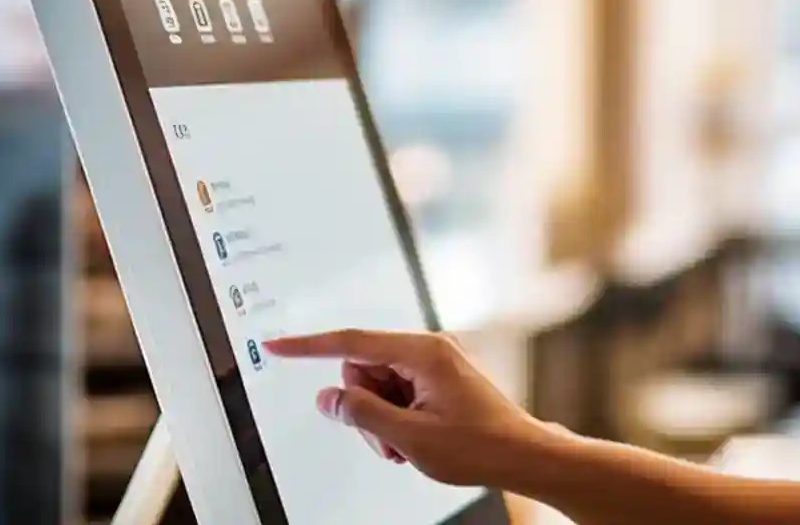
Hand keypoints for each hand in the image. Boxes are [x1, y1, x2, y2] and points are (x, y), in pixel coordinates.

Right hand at [263, 329, 557, 487]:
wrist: (523, 456)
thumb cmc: (480, 446)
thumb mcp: (410, 437)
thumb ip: (362, 414)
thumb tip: (328, 397)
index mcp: (423, 352)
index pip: (351, 343)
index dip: (308, 346)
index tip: (276, 345)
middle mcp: (427, 350)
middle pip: (362, 369)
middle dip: (365, 408)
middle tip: (390, 439)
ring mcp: (432, 364)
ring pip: (375, 387)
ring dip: (381, 421)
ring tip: (408, 445)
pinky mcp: (435, 379)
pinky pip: (394, 394)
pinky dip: (395, 421)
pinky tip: (416, 440)